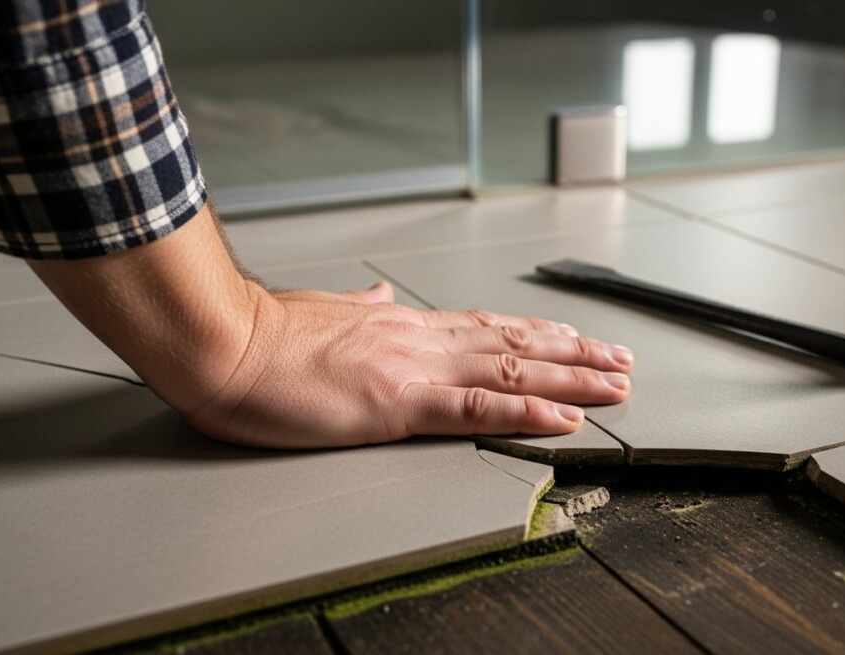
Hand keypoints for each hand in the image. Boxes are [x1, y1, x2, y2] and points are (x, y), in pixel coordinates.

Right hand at [28, 203, 632, 448]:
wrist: (223, 342)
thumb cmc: (263, 333)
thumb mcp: (325, 311)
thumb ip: (363, 309)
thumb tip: (384, 299)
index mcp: (404, 326)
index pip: (489, 329)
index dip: (539, 336)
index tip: (574, 338)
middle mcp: (422, 342)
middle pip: (517, 348)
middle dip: (576, 356)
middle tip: (621, 362)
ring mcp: (416, 371)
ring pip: (513, 375)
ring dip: (573, 381)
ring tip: (616, 388)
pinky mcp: (399, 405)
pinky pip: (478, 413)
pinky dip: (528, 415)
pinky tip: (566, 419)